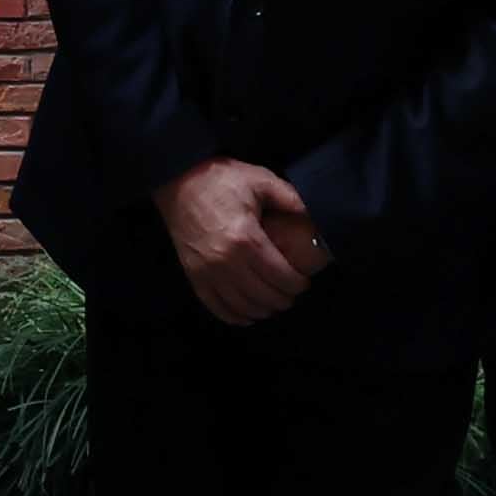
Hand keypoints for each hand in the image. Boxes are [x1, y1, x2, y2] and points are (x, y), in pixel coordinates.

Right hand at [151, 159, 318, 326]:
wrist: (177, 181)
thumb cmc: (220, 179)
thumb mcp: (260, 180)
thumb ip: (291, 198)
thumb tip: (317, 214)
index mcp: (247, 239)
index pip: (282, 277)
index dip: (298, 284)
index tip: (303, 281)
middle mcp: (227, 262)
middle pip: (265, 297)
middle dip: (284, 299)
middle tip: (290, 291)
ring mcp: (207, 272)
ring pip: (243, 307)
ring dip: (263, 310)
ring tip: (272, 301)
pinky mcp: (193, 276)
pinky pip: (218, 308)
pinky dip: (236, 316)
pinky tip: (248, 313)